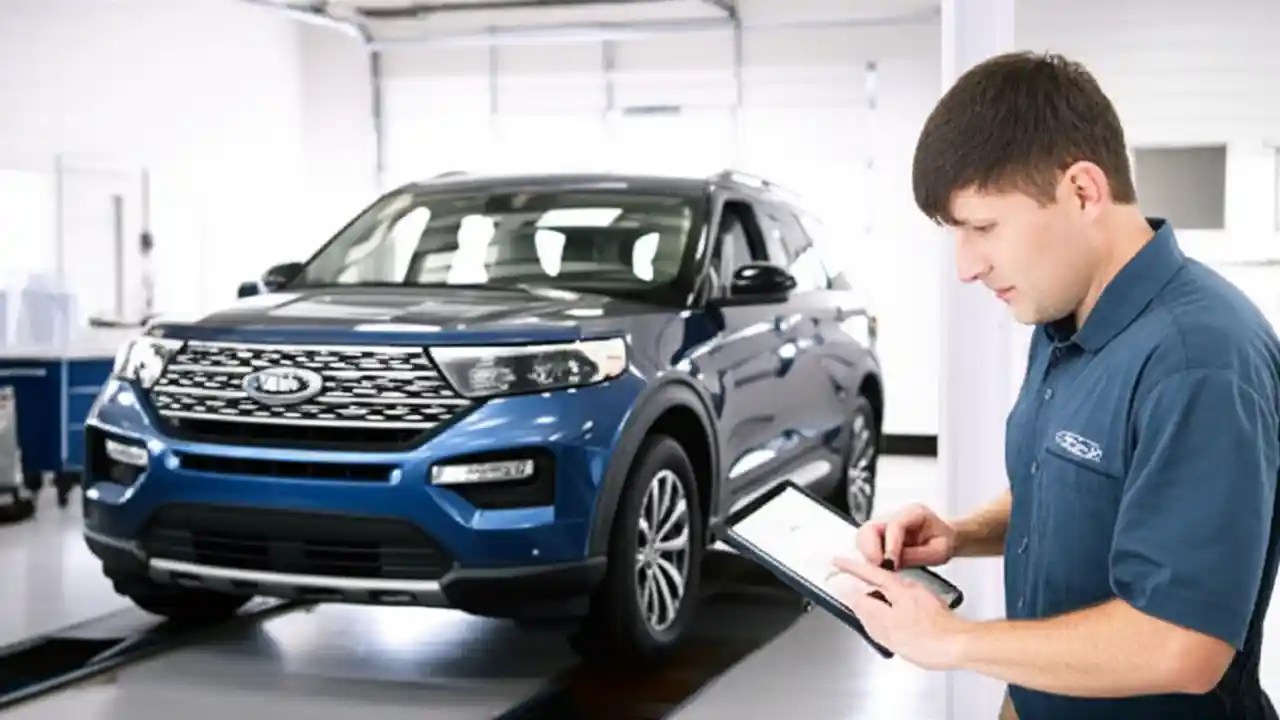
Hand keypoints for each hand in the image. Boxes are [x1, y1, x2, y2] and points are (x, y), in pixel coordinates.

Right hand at [829, 557, 968, 670]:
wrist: (961, 647)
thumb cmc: (930, 638)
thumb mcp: (886, 624)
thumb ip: (864, 606)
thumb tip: (848, 591)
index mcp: (898, 588)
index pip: (867, 572)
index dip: (849, 567)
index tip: (837, 562)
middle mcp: (910, 588)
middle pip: (879, 581)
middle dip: (863, 583)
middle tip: (847, 586)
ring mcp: (920, 598)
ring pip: (891, 594)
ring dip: (877, 599)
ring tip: (868, 612)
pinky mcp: (928, 610)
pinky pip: (901, 604)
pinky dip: (890, 609)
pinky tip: (891, 623)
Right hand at [855, 503, 956, 568]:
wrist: (945, 538)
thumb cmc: (943, 541)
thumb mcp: (939, 552)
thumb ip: (917, 556)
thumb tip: (893, 564)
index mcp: (914, 513)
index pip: (895, 524)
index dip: (890, 544)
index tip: (890, 563)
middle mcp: (894, 516)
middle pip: (870, 527)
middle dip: (870, 548)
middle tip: (878, 566)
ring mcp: (884, 525)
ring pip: (863, 536)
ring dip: (867, 554)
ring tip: (879, 569)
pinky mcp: (878, 537)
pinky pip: (865, 546)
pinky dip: (868, 558)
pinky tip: (878, 568)